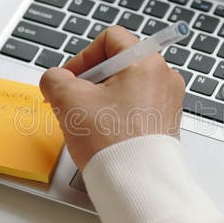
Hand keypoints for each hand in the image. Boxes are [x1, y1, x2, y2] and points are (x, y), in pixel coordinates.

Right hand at [40, 26, 184, 169]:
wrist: (138, 184)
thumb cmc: (114, 145)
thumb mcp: (68, 102)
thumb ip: (55, 79)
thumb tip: (55, 79)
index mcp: (146, 62)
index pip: (110, 38)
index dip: (83, 56)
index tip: (71, 78)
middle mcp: (164, 78)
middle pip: (119, 64)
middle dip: (91, 81)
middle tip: (76, 102)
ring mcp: (169, 101)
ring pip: (127, 87)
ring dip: (103, 100)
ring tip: (91, 122)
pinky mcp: (167, 123)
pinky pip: (137, 108)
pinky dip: (119, 115)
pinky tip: (106, 135)